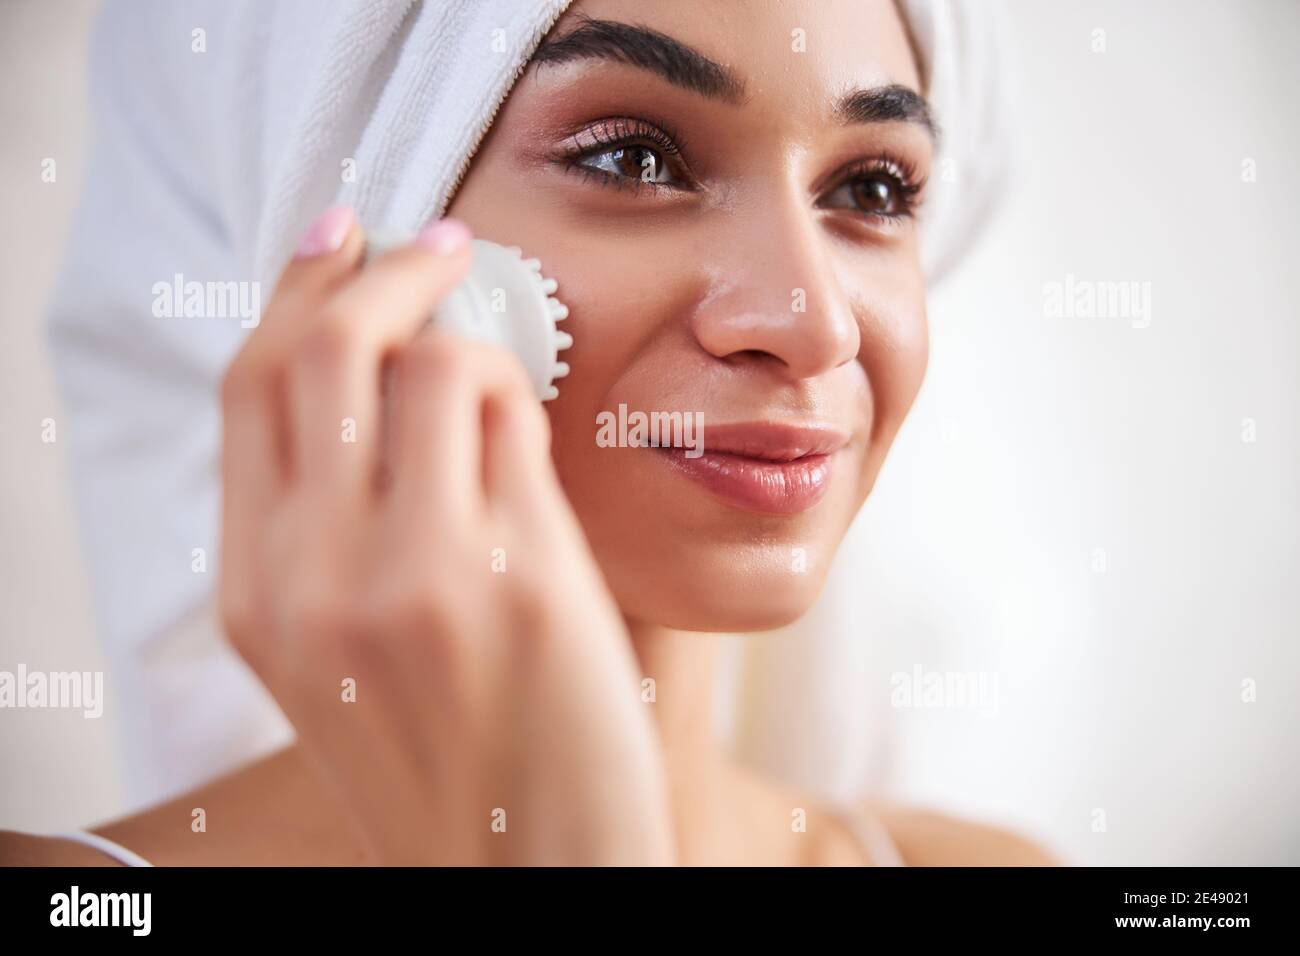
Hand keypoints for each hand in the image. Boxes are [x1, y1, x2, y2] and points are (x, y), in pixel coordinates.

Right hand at [217, 208, 674, 864]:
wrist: (532, 871)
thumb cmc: (453, 762)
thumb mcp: (342, 654)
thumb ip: (331, 524)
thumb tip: (378, 367)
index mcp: (258, 595)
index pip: (248, 387)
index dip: (298, 290)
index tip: (343, 238)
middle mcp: (316, 578)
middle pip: (323, 348)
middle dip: (386, 267)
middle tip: (438, 245)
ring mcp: (417, 576)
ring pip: (434, 362)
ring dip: (477, 347)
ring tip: (505, 402)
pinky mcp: (521, 577)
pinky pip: (516, 419)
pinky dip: (530, 403)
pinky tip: (538, 451)